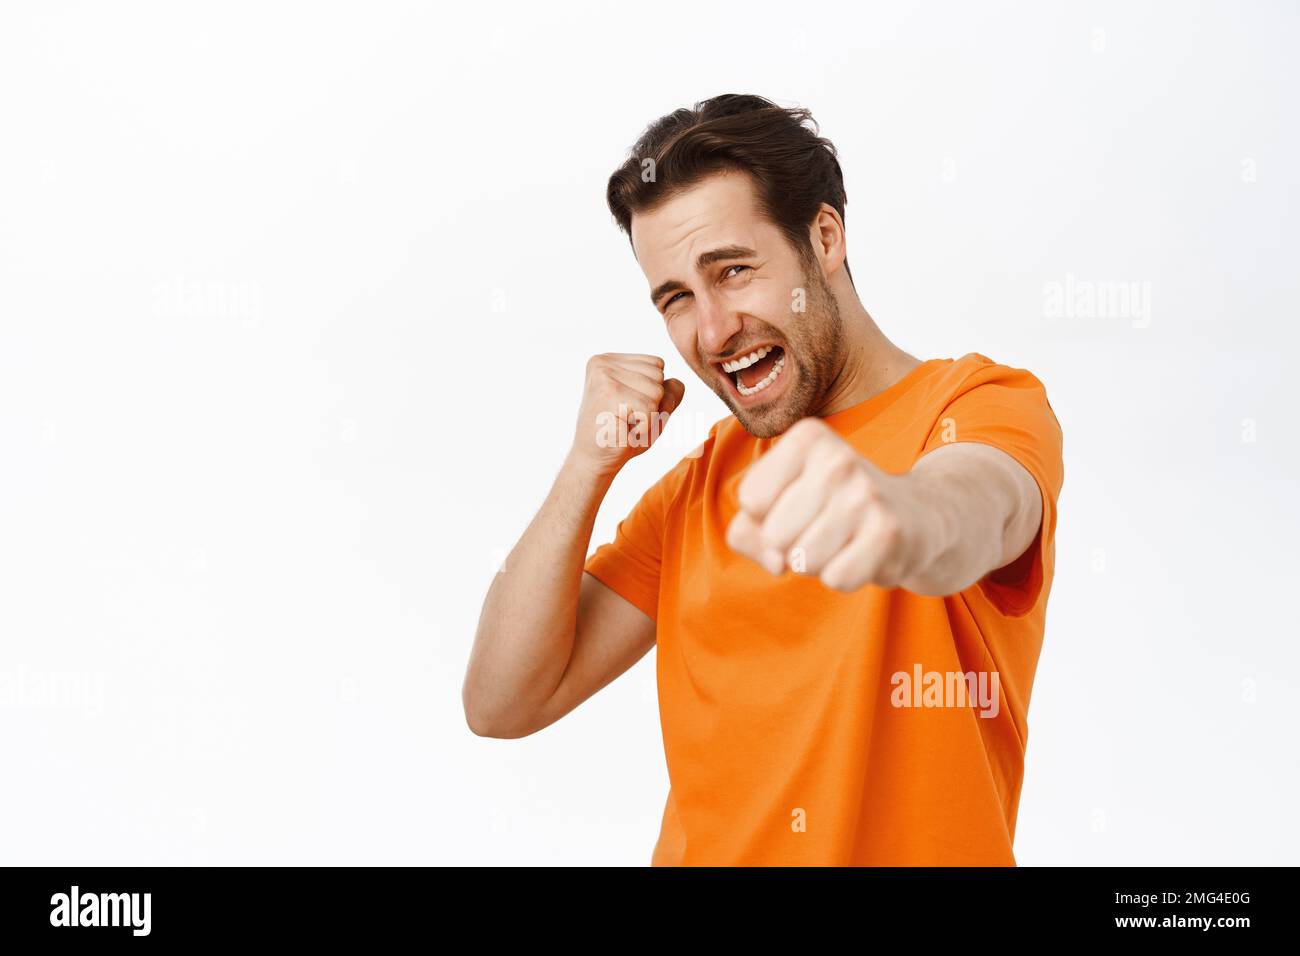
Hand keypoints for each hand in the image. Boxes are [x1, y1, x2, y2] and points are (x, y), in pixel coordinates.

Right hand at [569, 353, 684, 477]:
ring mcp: (603, 376)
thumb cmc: (623, 435)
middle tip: (627, 419)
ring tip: (625, 424)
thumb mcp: (653, 410)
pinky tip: (623, 431)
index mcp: (609, 360)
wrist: (594, 462)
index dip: (652, 393)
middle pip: (658, 376)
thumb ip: (669, 393)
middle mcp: (603, 362)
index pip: (657, 364)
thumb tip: (677, 382)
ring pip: (657, 391)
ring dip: (648, 417)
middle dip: (652, 404)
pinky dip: (644, 427)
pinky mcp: (607, 394)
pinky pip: (650, 409)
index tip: (628, 408)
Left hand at [725, 417, 938, 591]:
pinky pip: (835, 579)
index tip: (798, 502)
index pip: (750, 499)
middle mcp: (838, 458)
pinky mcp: (888, 533)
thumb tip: (776, 561)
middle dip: (791, 544)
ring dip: (817, 562)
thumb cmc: (830, 508)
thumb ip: (747, 532)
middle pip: (774, 535)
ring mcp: (866, 495)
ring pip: (802, 560)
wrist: (916, 516)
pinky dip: (844, 577)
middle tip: (825, 526)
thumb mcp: (778, 503)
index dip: (766, 515)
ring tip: (844, 539)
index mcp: (808, 437)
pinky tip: (864, 553)